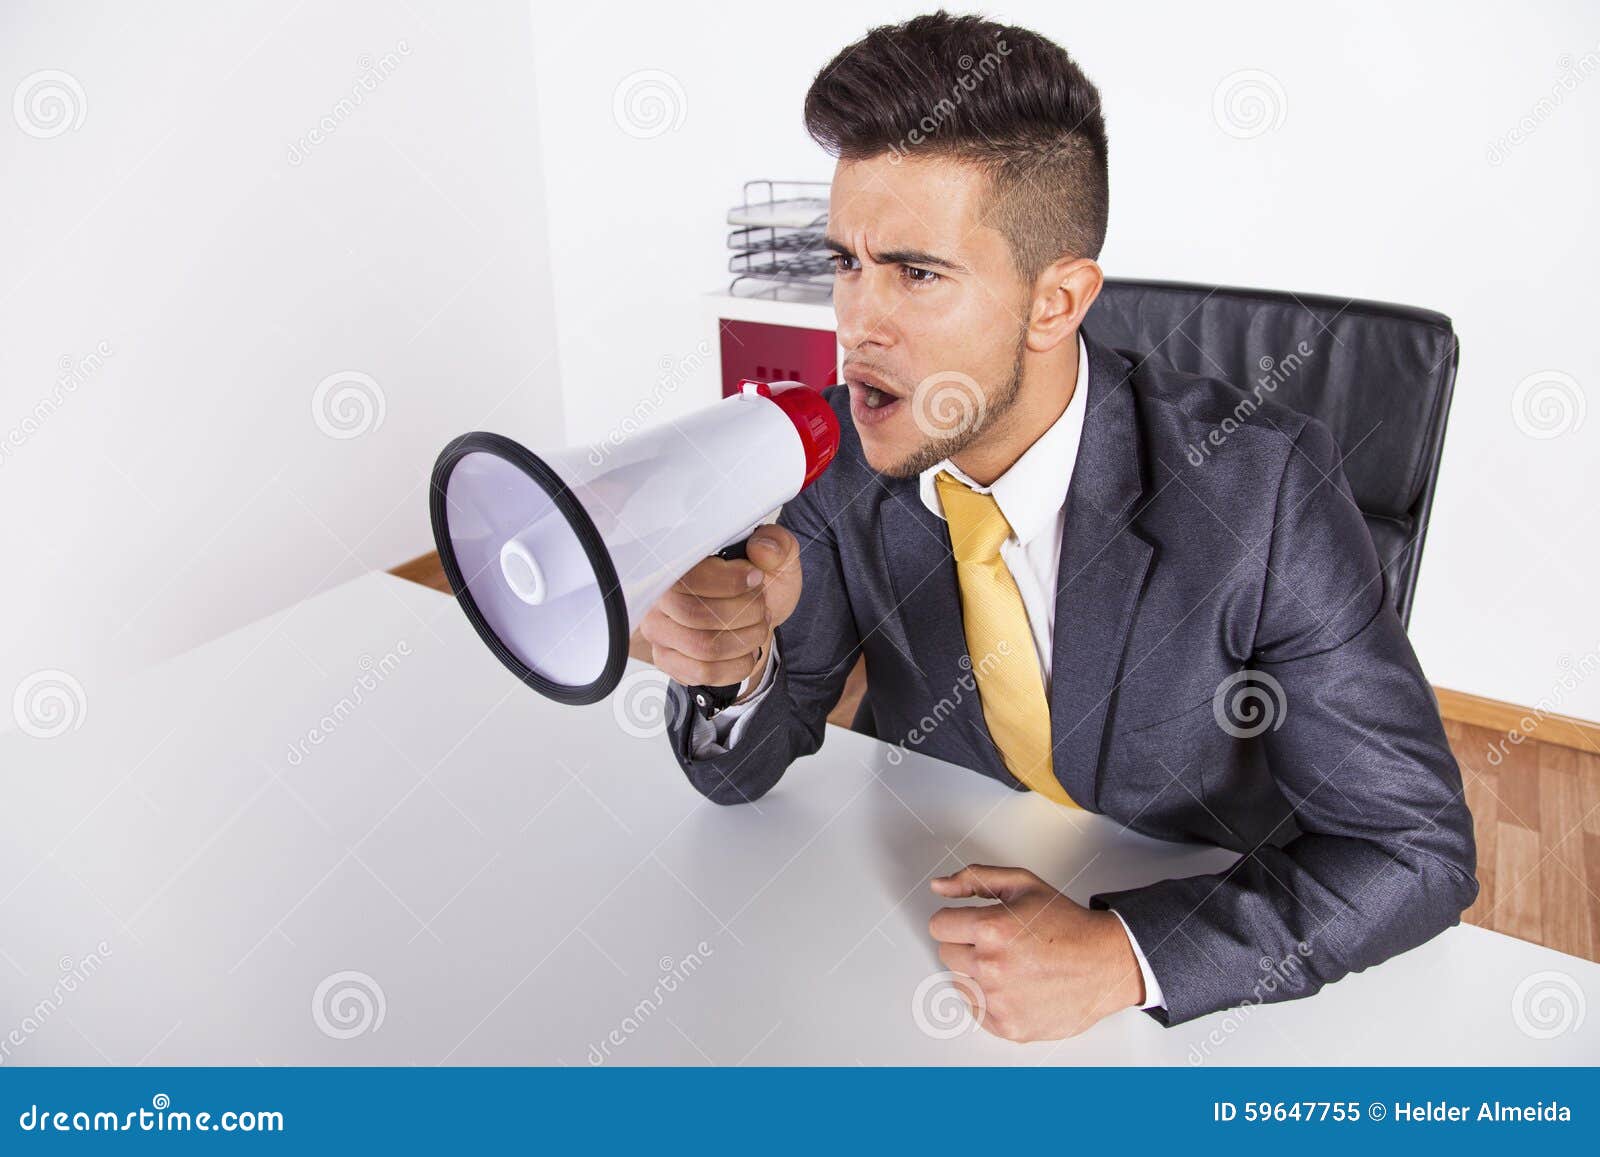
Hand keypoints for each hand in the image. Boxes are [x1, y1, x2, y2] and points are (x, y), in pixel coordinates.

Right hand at [640, 524, 801, 689]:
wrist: (754, 617)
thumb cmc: (757, 585)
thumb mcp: (776, 558)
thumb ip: (776, 545)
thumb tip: (761, 549)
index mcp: (678, 561)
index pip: (689, 578)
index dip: (729, 582)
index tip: (757, 579)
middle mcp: (658, 596)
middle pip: (695, 615)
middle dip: (743, 613)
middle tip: (762, 606)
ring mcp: (658, 630)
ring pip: (703, 647)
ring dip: (745, 639)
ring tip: (758, 626)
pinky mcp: (666, 660)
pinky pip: (704, 672)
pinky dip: (738, 664)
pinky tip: (747, 650)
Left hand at [927, 864, 1144, 1041]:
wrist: (1105, 963)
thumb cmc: (1066, 925)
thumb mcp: (1022, 884)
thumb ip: (973, 879)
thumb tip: (938, 887)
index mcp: (991, 929)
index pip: (938, 926)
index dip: (956, 921)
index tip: (974, 924)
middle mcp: (991, 967)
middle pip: (946, 954)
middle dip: (967, 945)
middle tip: (1000, 943)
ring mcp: (999, 1001)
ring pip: (959, 982)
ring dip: (976, 973)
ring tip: (1011, 965)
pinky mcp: (1009, 1027)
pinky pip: (976, 1010)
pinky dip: (989, 999)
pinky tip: (1014, 986)